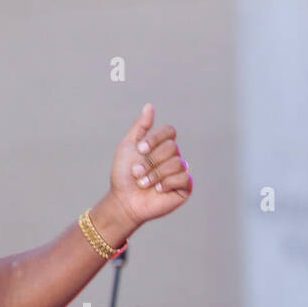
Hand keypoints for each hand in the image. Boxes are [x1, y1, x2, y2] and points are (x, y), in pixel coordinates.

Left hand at [107, 103, 191, 228]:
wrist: (123, 200)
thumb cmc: (123, 175)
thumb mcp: (128, 147)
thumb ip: (140, 127)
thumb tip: (149, 106)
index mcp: (161, 146)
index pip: (169, 131)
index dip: (155, 139)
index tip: (139, 149)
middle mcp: (172, 157)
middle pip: (172, 147)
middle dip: (150, 161)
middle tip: (137, 172)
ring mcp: (179, 172)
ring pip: (177, 163)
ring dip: (155, 174)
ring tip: (143, 183)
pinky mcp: (184, 187)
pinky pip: (184, 178)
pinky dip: (166, 184)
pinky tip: (157, 190)